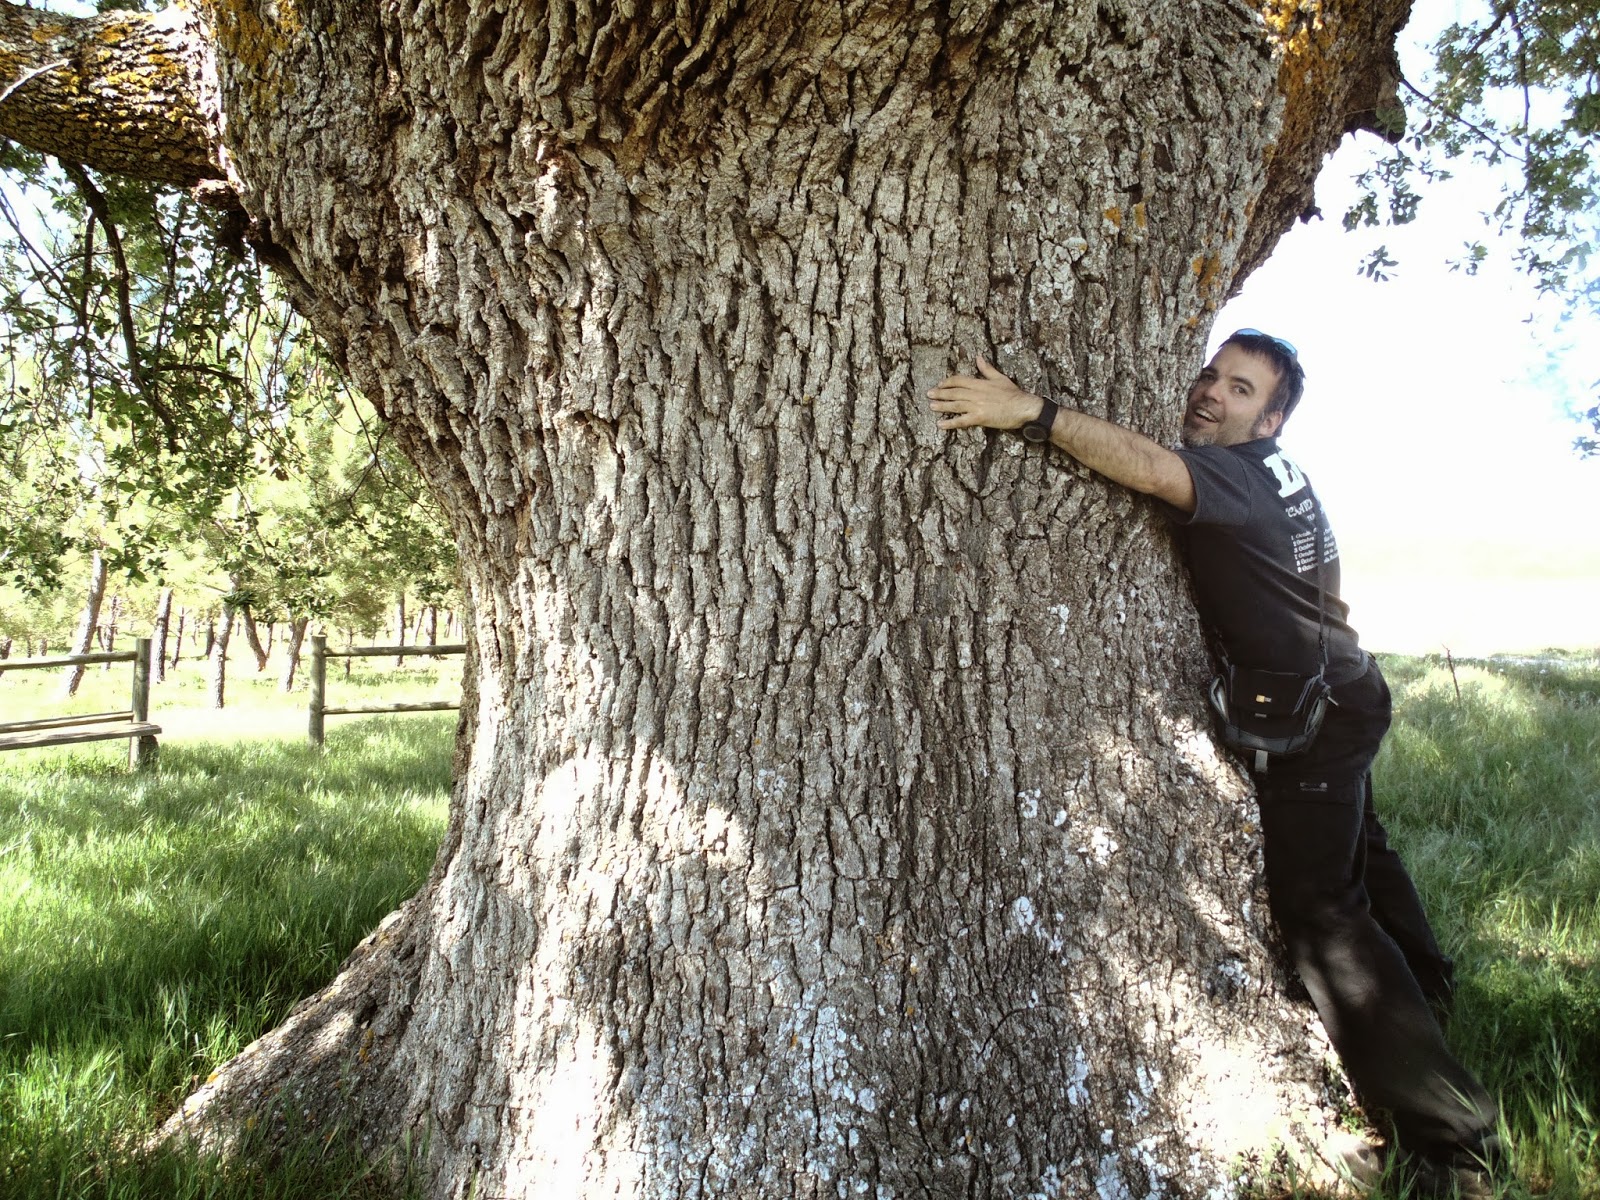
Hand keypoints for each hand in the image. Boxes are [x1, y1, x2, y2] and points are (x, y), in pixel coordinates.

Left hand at [927, 356, 1044, 430]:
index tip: (940, 384)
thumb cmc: (1014, 394)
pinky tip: (941, 424)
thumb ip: (987, 369)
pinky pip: (962, 420)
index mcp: (980, 383)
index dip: (948, 382)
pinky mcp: (980, 418)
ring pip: (955, 405)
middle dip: (940, 393)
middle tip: (928, 394)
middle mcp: (976, 393)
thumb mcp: (1000, 378)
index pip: (959, 380)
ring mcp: (976, 406)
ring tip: (931, 406)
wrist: (1023, 407)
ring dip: (942, 405)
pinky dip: (950, 423)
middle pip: (954, 392)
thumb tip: (978, 357)